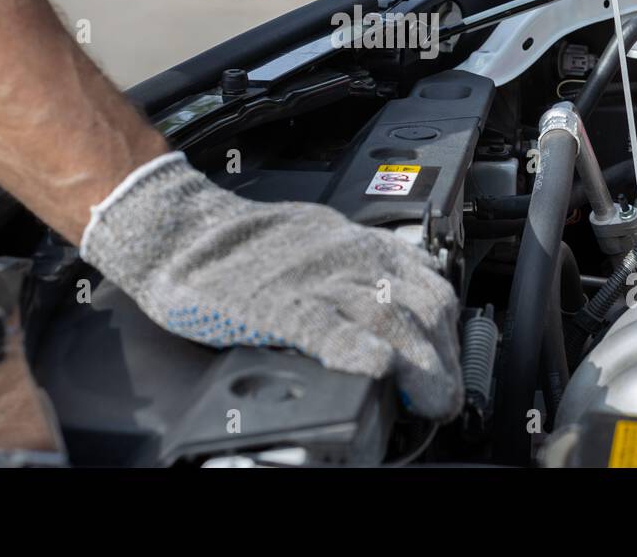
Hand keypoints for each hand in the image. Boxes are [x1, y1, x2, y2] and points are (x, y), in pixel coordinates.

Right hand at [80, 152, 462, 419]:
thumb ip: (363, 273)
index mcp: (363, 247)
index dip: (449, 334)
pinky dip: (360, 351)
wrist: (184, 233)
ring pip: (389, 320)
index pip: (432, 289)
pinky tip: (377, 370)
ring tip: (431, 402)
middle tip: (445, 398)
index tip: (452, 368)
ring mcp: (318, 282)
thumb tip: (398, 318)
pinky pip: (330, 328)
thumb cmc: (249, 244)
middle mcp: (351, 260)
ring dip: (420, 366)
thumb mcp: (323, 243)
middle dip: (443, 358)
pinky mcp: (280, 305)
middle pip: (423, 308)